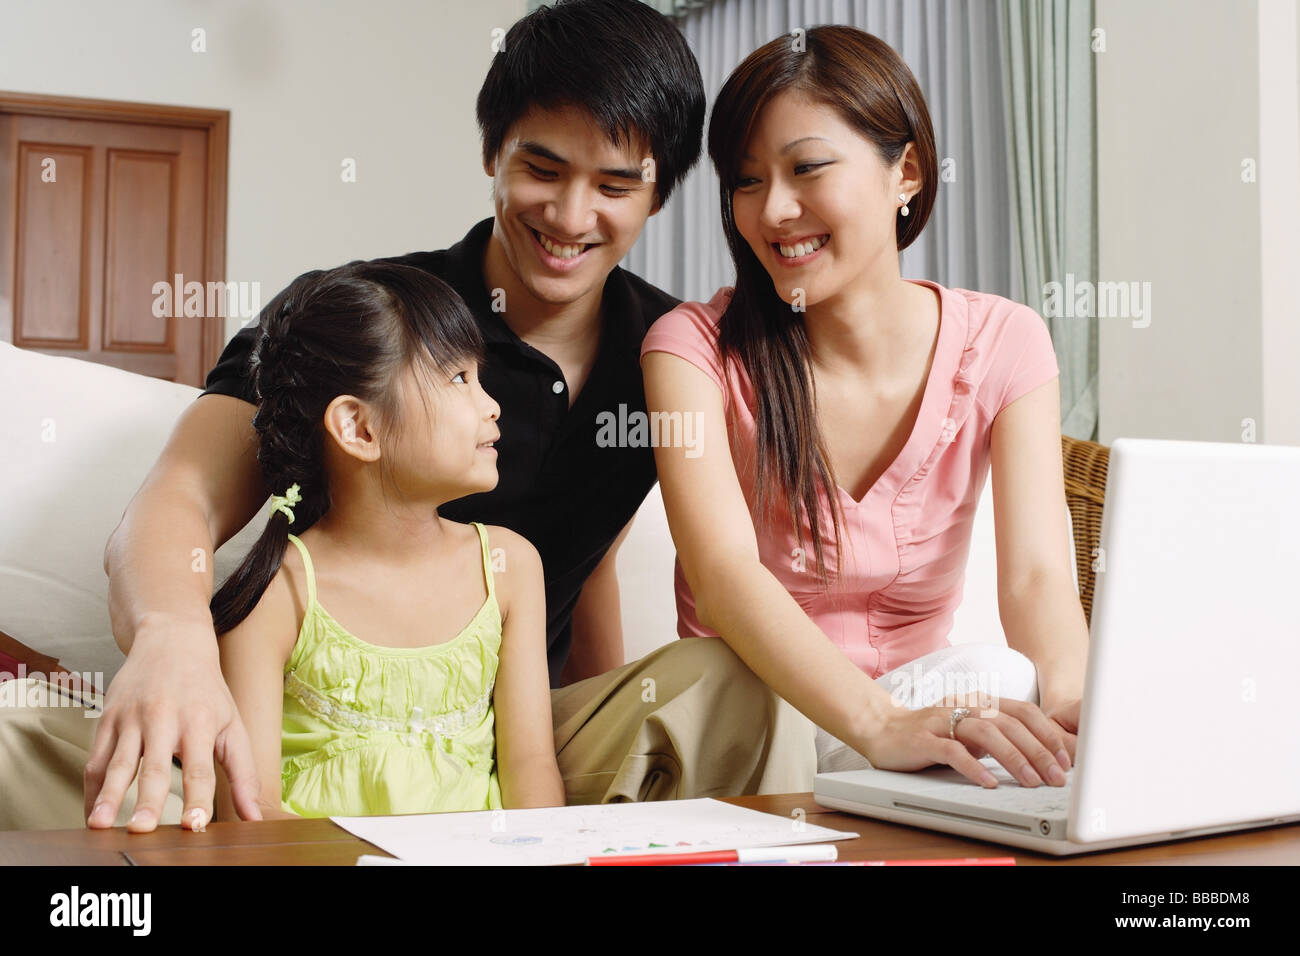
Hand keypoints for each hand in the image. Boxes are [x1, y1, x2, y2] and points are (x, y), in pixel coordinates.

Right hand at [84, 622, 262, 830]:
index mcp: (199, 721)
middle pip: (154, 765)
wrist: (171, 641)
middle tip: (141, 829)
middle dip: (147, 799)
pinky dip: (90, 789)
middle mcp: (163, 718)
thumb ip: (243, 772)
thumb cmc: (207, 690)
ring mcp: (131, 718)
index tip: (194, 825)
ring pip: (116, 763)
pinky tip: (92, 813)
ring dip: (107, 796)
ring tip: (100, 825)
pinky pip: (94, 760)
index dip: (197, 797)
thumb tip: (255, 816)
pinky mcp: (107, 718)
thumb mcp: (232, 724)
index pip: (199, 767)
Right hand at [859, 696, 1073, 788]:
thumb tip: (1041, 758)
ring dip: (1014, 758)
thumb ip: (999, 738)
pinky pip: (952, 751)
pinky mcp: (923, 739)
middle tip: (1057, 777)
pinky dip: (973, 767)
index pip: (1023, 712)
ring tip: (1032, 782)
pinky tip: (988, 783)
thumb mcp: (970, 732)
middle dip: (1039, 751)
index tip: (1066, 759)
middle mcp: (964, 707)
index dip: (1048, 734)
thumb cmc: (931, 734)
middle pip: (1010, 723)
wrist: (881, 729)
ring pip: (986, 733)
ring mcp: (943, 722)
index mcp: (980, 702)